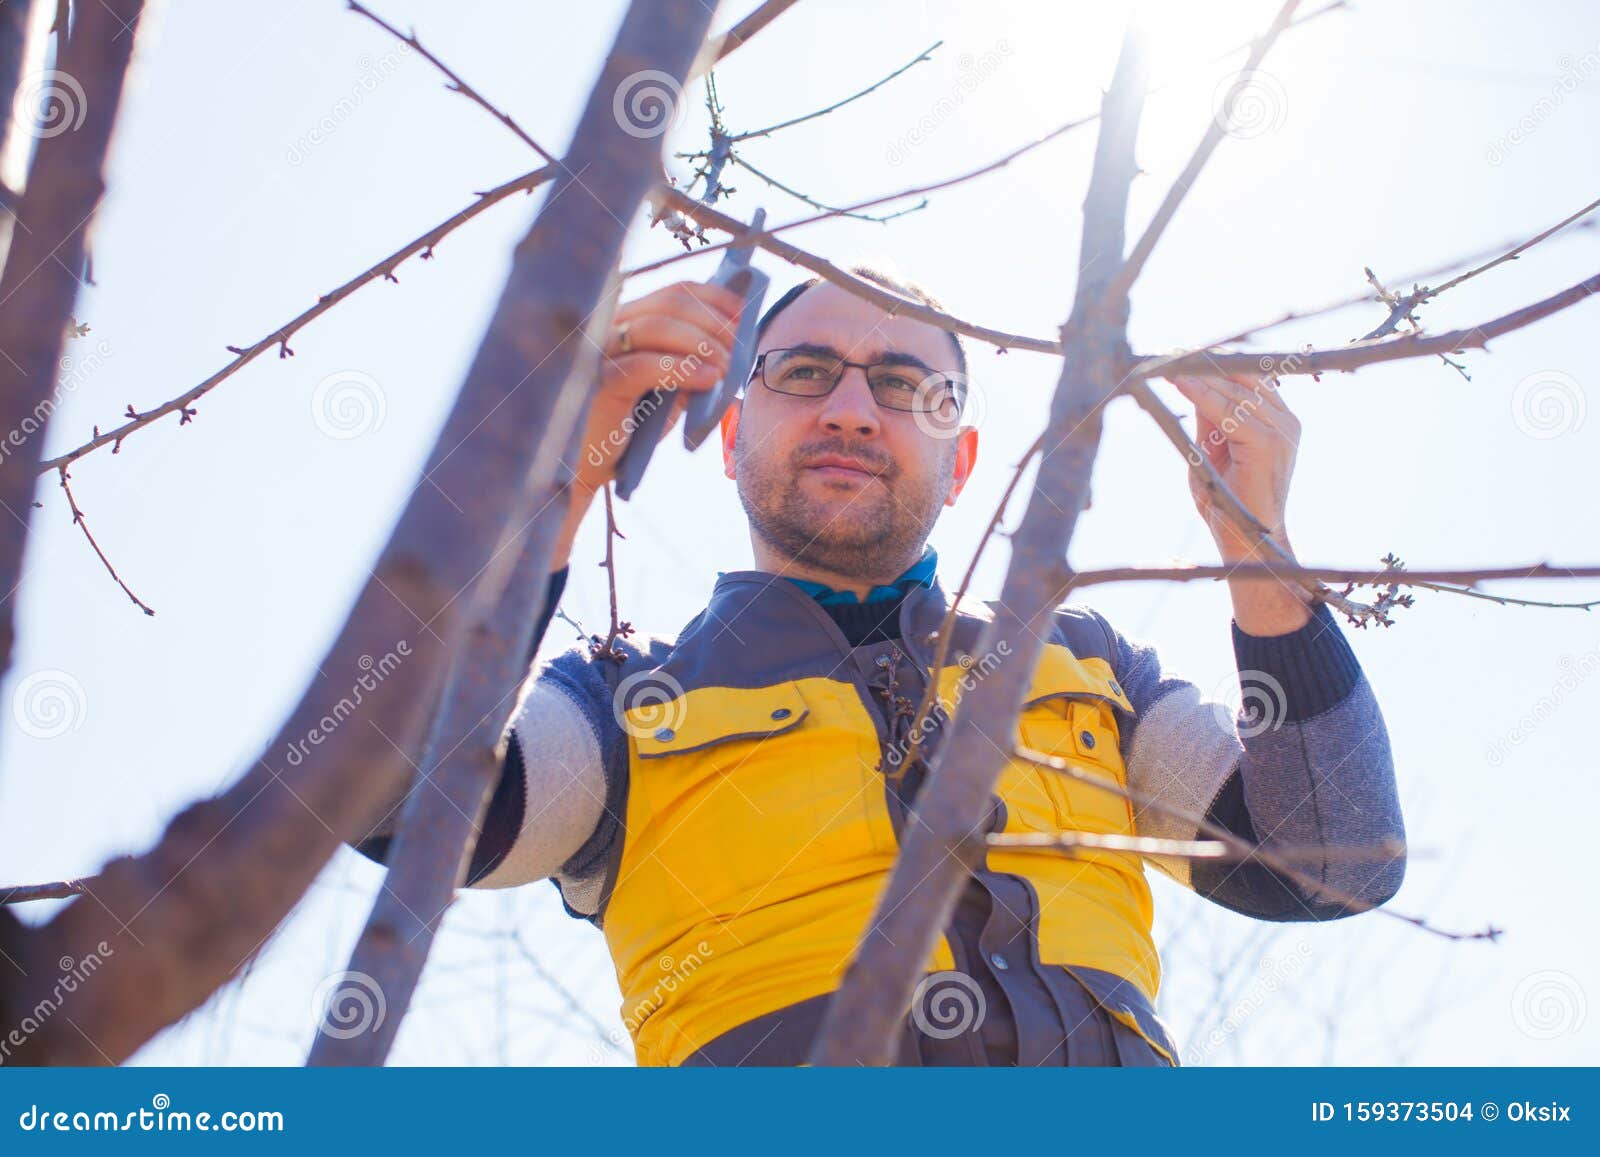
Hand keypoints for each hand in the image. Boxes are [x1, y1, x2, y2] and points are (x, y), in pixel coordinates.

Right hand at [574, 280, 742, 493]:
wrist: (592, 466)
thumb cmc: (633, 426)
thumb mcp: (672, 389)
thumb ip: (694, 364)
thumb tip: (733, 347)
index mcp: (628, 320)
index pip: (674, 291)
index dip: (714, 298)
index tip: (743, 314)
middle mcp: (609, 326)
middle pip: (670, 303)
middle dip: (714, 323)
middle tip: (739, 349)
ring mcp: (600, 351)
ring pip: (658, 327)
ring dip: (702, 344)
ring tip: (725, 368)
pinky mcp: (598, 382)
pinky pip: (644, 366)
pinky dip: (682, 368)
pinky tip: (707, 379)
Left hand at [1167, 371, 1309, 634]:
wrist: (1247, 542)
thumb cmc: (1227, 501)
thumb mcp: (1212, 450)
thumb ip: (1208, 418)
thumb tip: (1189, 382)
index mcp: (1278, 419)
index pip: (1247, 377)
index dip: (1214, 360)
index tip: (1179, 348)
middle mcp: (1285, 420)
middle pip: (1242, 376)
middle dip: (1203, 360)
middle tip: (1167, 348)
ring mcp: (1282, 430)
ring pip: (1233, 389)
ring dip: (1197, 372)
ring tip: (1165, 359)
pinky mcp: (1269, 443)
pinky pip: (1229, 410)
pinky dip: (1201, 394)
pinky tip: (1178, 381)